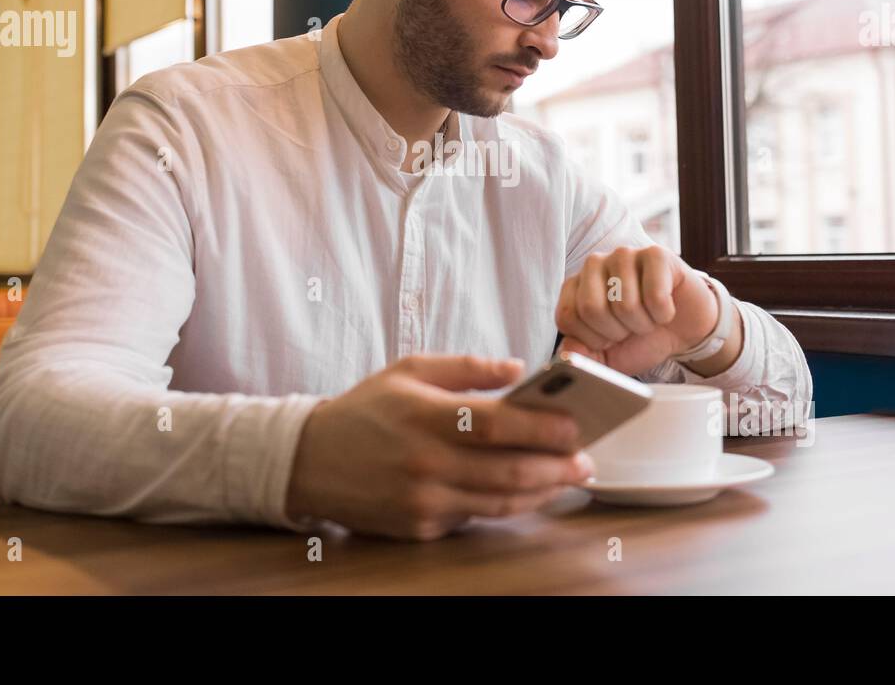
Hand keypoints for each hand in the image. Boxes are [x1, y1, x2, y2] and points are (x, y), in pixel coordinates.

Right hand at [284, 355, 595, 540]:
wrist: (308, 461)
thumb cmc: (366, 410)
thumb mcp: (410, 370)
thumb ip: (466, 367)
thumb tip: (517, 367)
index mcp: (424, 416)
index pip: (496, 425)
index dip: (542, 428)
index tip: (576, 426)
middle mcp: (424, 463)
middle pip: (508, 472)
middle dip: (556, 468)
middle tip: (585, 461)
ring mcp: (422, 501)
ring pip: (499, 504)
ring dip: (541, 492)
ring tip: (567, 477)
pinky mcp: (419, 528)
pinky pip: (474, 518)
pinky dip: (506, 506)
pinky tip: (527, 492)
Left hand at [555, 245, 718, 376]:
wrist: (683, 331)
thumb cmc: (641, 339)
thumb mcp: (606, 357)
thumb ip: (581, 355)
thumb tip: (566, 353)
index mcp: (574, 287)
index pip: (567, 317)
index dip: (592, 339)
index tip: (608, 338)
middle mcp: (594, 265)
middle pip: (591, 308)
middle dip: (617, 332)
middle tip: (630, 328)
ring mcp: (624, 255)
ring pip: (625, 304)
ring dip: (643, 324)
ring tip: (649, 317)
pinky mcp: (655, 254)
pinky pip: (655, 296)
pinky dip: (664, 313)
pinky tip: (666, 307)